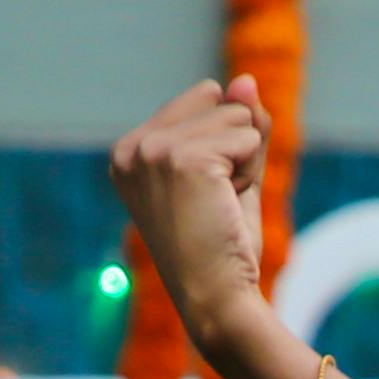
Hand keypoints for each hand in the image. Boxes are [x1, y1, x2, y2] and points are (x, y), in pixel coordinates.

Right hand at [104, 79, 276, 349]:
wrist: (218, 299)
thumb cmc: (222, 249)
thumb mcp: (232, 175)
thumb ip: (238, 125)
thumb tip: (244, 78)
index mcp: (129, 151)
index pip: (204, 99)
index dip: (225, 149)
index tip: (203, 197)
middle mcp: (133, 148)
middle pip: (222, 103)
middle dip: (236, 154)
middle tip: (215, 207)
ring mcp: (154, 151)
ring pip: (239, 118)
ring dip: (245, 165)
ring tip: (219, 209)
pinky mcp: (183, 159)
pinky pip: (248, 138)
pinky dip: (250, 174)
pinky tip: (225, 208)